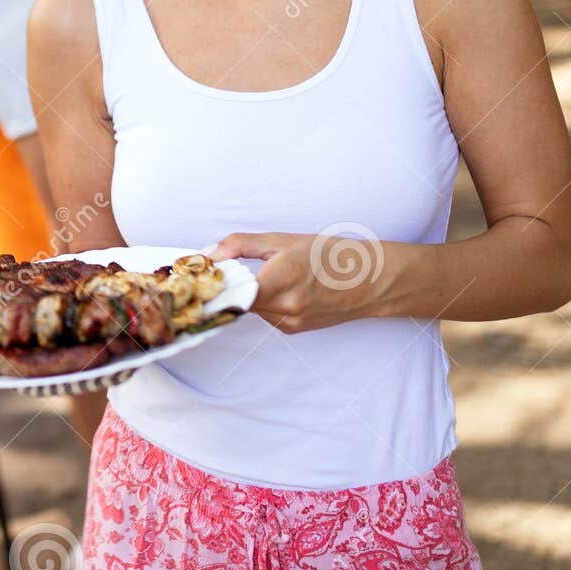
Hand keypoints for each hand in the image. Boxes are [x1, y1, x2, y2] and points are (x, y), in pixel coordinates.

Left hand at [206, 232, 389, 333]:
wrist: (373, 281)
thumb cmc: (332, 255)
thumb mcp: (283, 240)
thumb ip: (240, 246)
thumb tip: (207, 255)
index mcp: (281, 280)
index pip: (230, 292)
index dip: (212, 284)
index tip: (198, 275)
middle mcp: (285, 307)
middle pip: (237, 301)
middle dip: (227, 286)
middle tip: (221, 268)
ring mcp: (290, 322)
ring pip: (250, 309)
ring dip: (246, 294)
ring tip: (262, 274)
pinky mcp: (294, 330)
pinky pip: (265, 315)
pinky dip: (264, 302)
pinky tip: (280, 287)